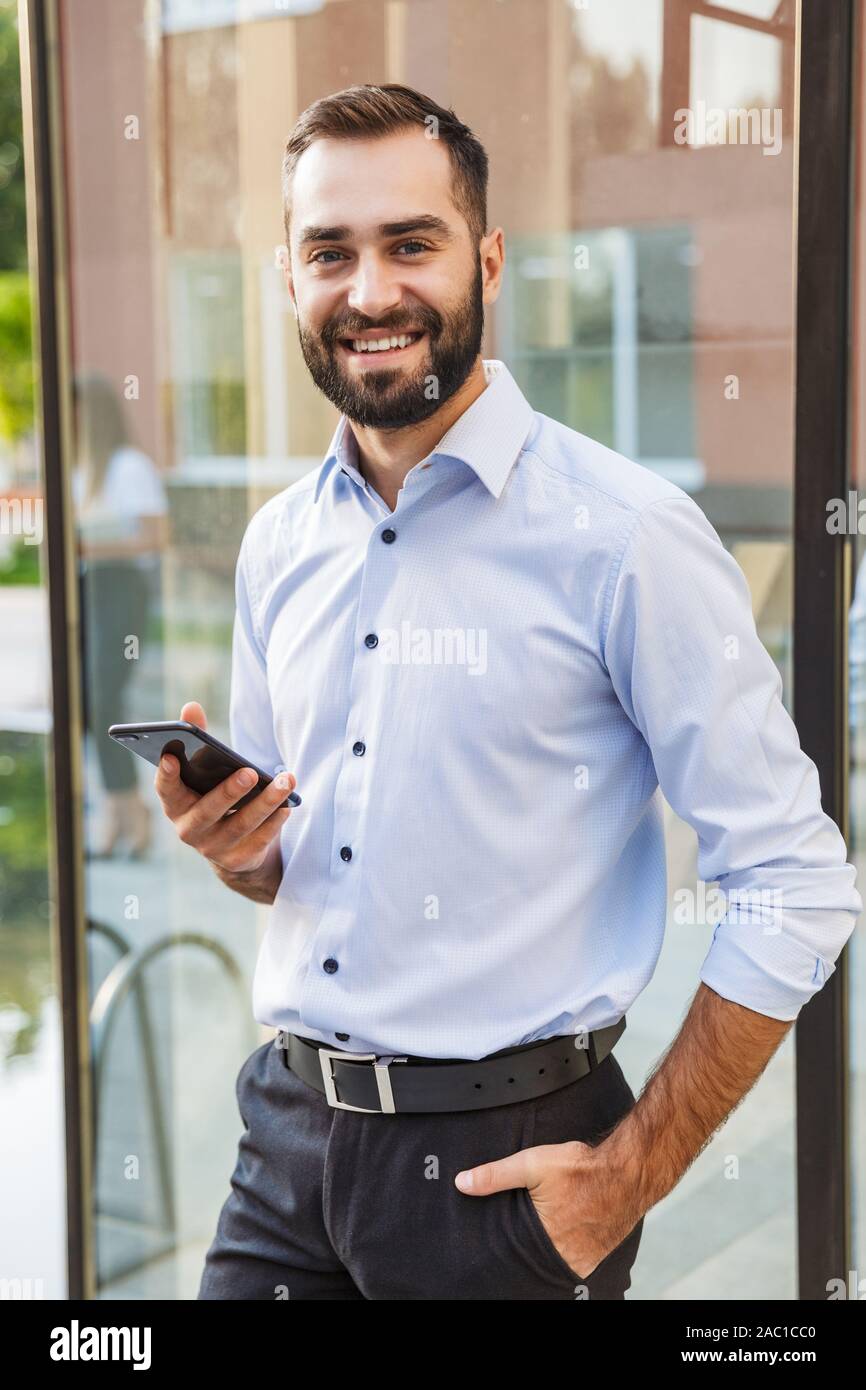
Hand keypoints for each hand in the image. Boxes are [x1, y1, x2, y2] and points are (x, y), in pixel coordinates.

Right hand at [153, 700, 296, 876]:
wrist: (232, 847)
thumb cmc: (215, 796)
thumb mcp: (205, 772)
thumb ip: (199, 740)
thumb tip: (191, 706)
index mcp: (176, 804)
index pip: (166, 790)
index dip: (166, 775)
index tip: (171, 756)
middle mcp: (189, 829)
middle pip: (208, 810)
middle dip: (229, 791)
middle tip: (249, 772)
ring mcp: (213, 848)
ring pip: (241, 825)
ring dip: (265, 802)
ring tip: (285, 781)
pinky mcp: (238, 860)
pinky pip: (259, 840)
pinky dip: (275, 821)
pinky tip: (288, 804)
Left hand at [454, 1133, 642, 1279]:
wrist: (627, 1172)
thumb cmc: (582, 1168)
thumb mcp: (532, 1164)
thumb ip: (495, 1175)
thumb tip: (462, 1182)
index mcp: (543, 1240)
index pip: (515, 1252)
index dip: (509, 1243)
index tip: (507, 1233)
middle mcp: (564, 1256)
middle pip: (534, 1257)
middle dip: (528, 1244)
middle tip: (529, 1225)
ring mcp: (583, 1260)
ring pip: (554, 1259)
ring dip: (548, 1247)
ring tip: (548, 1226)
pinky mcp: (597, 1257)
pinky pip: (573, 1259)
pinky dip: (566, 1248)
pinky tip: (565, 1231)